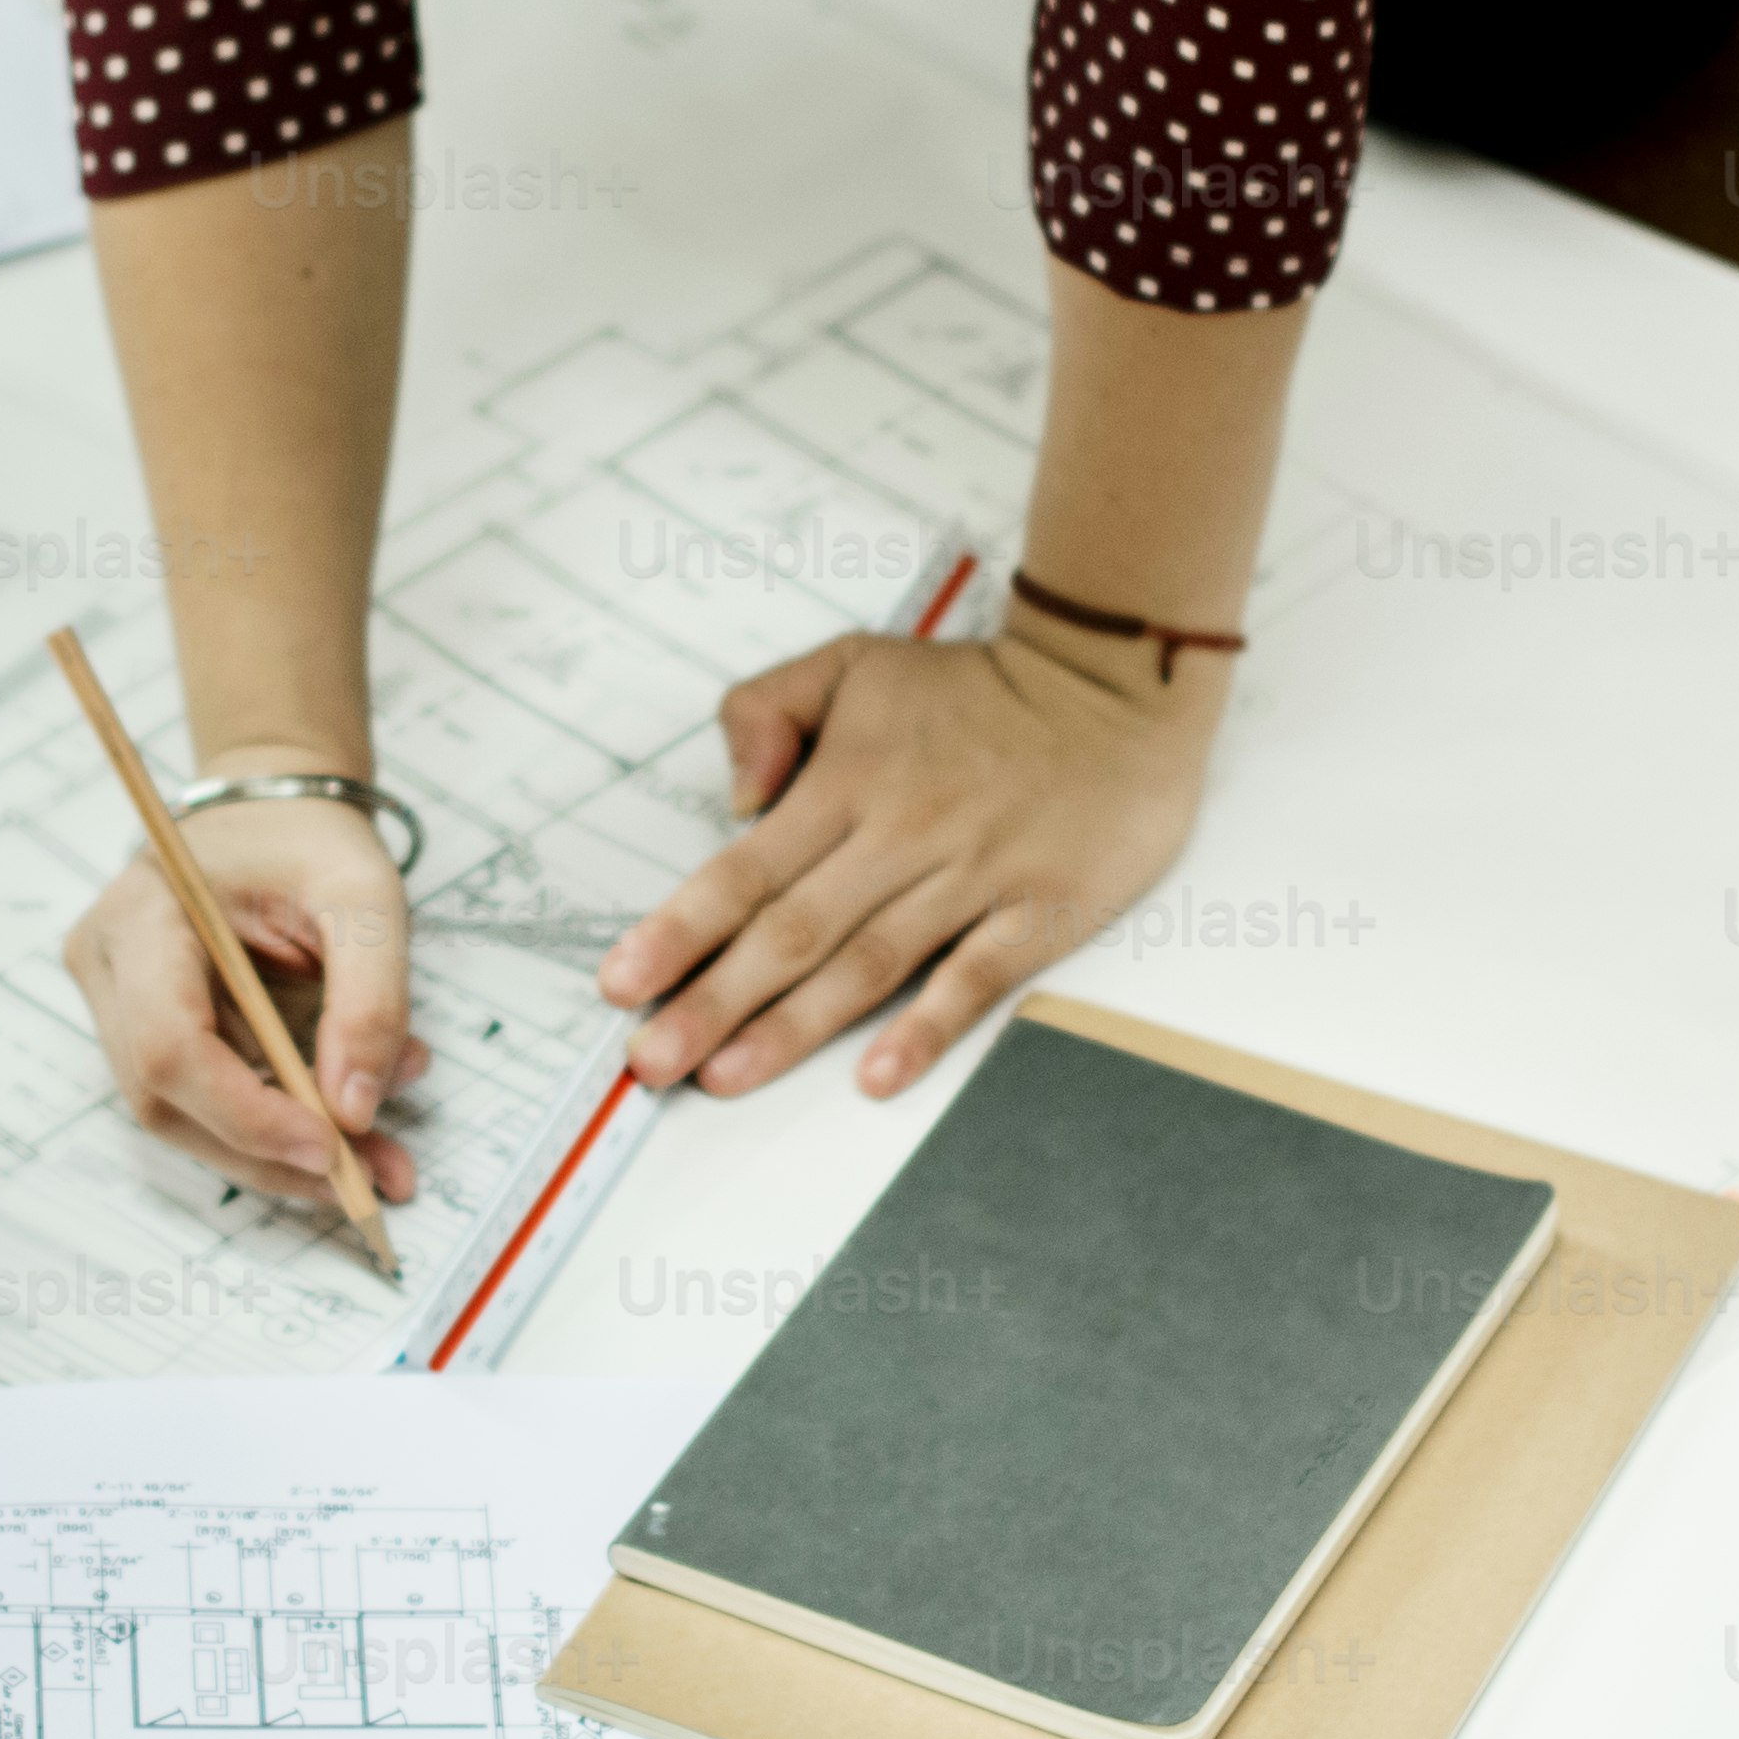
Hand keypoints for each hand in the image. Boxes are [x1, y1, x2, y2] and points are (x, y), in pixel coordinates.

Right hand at [65, 795, 418, 1215]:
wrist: (274, 813)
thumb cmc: (310, 840)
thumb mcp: (366, 896)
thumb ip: (370, 999)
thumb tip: (355, 1112)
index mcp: (143, 916)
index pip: (169, 1046)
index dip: (246, 1113)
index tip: (332, 1147)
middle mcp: (108, 965)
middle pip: (166, 1099)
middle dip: (270, 1152)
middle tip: (370, 1179)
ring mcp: (117, 1002)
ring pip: (183, 1116)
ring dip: (278, 1155)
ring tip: (375, 1160)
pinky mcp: (147, 1029)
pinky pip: (202, 1100)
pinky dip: (274, 1128)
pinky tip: (345, 1130)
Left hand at [607, 626, 1209, 1101]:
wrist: (1116, 682)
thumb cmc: (973, 687)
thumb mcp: (852, 661)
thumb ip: (767, 711)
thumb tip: (734, 801)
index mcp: (848, 780)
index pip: (746, 869)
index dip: (680, 929)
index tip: (621, 982)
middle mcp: (902, 833)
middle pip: (793, 930)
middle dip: (713, 999)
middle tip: (651, 1059)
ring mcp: (975, 875)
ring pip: (869, 962)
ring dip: (794, 1027)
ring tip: (727, 1077)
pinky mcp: (1043, 909)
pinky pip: (976, 977)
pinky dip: (926, 1027)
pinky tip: (876, 1074)